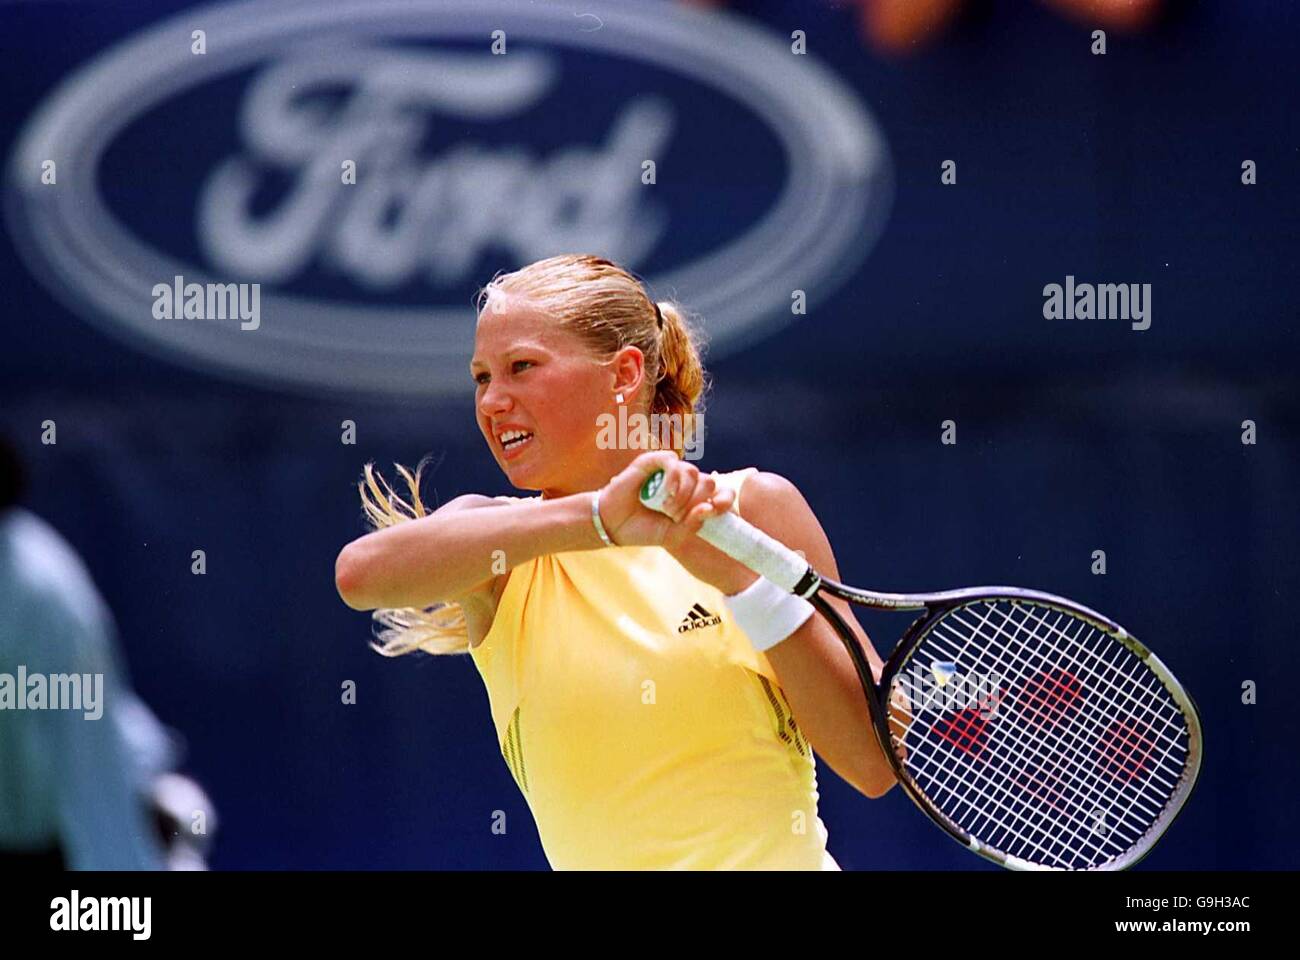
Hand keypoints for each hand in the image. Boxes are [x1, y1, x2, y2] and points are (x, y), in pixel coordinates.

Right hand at [596, 452, 735, 548]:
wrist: (614, 524)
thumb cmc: (644, 529)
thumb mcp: (673, 535)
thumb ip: (693, 524)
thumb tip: (709, 508)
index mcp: (693, 498)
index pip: (720, 491)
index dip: (724, 499)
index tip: (716, 510)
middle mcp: (684, 482)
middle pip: (708, 482)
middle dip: (695, 501)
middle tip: (676, 516)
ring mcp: (669, 471)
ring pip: (692, 472)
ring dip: (683, 494)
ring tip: (667, 509)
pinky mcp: (653, 462)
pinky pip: (673, 461)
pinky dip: (673, 478)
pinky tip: (665, 493)